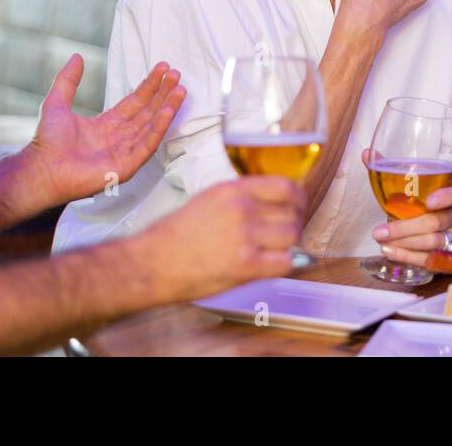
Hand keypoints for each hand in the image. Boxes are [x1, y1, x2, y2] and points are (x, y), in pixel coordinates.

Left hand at [24, 55, 185, 204]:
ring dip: (167, 107)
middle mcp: (119, 138)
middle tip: (176, 74)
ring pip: (152, 125)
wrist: (42, 169)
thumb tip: (77, 56)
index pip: (134, 102)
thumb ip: (68, 80)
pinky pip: (148, 143)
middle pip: (147, 112)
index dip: (148, 86)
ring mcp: (125, 152)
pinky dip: (159, 126)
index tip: (162, 69)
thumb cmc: (47, 142)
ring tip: (180, 89)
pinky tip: (169, 110)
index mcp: (106, 125)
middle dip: (163, 93)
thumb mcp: (57, 103)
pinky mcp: (128, 165)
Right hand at [142, 176, 306, 302]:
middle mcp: (243, 209)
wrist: (153, 262)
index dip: (298, 199)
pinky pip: (286, 262)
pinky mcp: (246, 264)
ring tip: (277, 250)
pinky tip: (273, 264)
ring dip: (289, 245)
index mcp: (234, 190)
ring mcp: (246, 236)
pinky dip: (285, 264)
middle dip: (294, 223)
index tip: (298, 206)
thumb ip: (242, 198)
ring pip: (292, 236)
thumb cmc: (175, 235)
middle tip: (287, 234)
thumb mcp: (210, 199)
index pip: (286, 186)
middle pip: (292, 213)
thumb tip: (272, 205)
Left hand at [363, 149, 451, 265]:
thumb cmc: (421, 203)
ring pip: (433, 242)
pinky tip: (389, 251)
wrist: (438, 229)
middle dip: (405, 227)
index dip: (448, 196)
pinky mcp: (444, 257)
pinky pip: (428, 259)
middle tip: (379, 230)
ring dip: (404, 243)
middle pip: (436, 222)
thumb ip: (390, 168)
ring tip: (381, 241)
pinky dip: (407, 256)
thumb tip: (367, 153)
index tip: (429, 201)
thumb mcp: (410, 186)